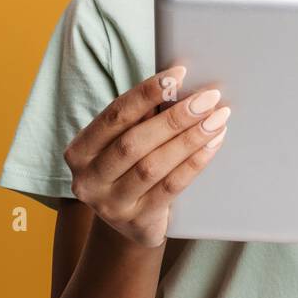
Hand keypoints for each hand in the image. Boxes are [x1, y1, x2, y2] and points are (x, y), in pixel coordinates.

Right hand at [62, 65, 231, 248]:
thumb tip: (178, 83)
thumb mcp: (125, 142)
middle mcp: (89, 179)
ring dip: (189, 139)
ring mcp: (111, 205)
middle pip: (134, 142)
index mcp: (80, 150)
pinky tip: (212, 145)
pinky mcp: (137, 222)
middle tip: (208, 98)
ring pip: (153, 166)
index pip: (115, 115)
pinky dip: (194, 163)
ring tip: (217, 119)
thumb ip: (142, 117)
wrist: (130, 223)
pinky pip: (170, 188)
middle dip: (175, 117)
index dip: (147, 92)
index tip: (178, 74)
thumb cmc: (130, 168)